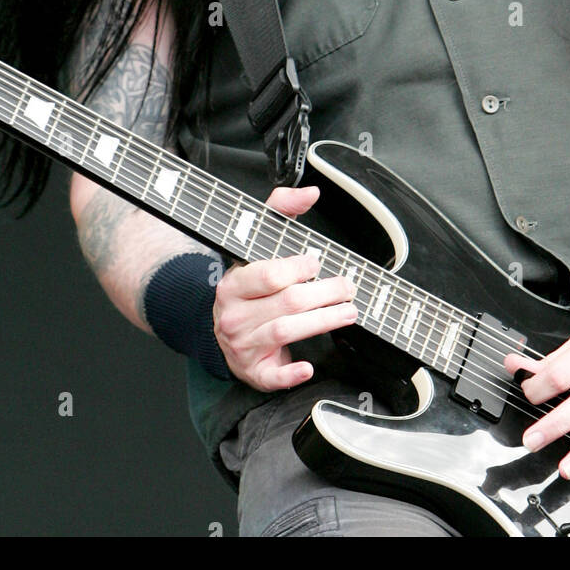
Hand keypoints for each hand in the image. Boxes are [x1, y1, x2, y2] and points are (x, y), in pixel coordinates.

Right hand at [213, 184, 357, 390]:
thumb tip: (310, 193)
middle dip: (325, 294)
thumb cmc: (248, 286)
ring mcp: (241, 345)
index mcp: (233, 284)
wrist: (221, 329)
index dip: (298, 268)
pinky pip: (271, 376)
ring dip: (322, 322)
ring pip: (286, 332)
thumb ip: (280, 211)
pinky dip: (290, 373)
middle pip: (287, 303)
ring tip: (348, 312)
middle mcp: (233, 315)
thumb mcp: (255, 244)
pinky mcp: (252, 371)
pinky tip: (308, 367)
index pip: (269, 274)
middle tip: (348, 288)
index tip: (317, 262)